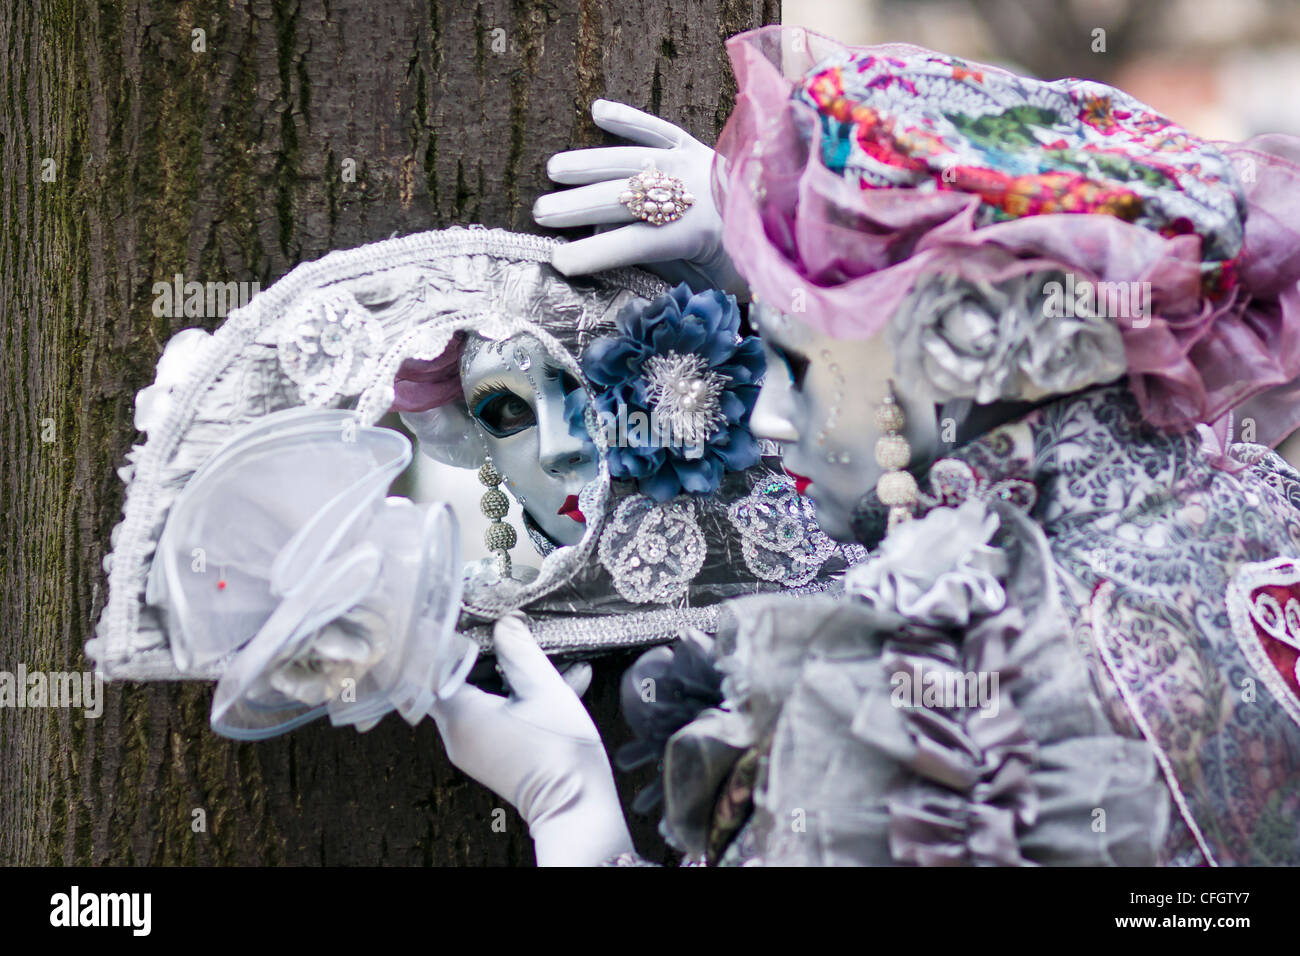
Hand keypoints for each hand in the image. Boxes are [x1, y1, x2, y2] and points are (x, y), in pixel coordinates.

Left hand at [428, 613, 632, 865]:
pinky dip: (508, 701)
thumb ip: (520, 651)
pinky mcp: (488, 758)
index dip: (446, 642)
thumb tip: (506, 623)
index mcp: (461, 715)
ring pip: (474, 700)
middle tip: (501, 636)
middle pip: (454, 682)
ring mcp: (470, 749)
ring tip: (534, 661)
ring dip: (500, 679)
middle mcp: (456, 735)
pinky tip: (545, 688)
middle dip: (480, 658)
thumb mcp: (544, 689)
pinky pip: (488, 718)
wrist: (575, 807)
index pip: (433, 669)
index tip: (458, 622)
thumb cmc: (559, 752)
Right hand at [533, 99, 746, 296]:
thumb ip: (660, 271)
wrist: (782, 230)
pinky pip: (659, 130)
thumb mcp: (702, 283)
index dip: (595, 253)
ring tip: (553, 171)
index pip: (635, 243)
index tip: (559, 261)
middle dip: (580, 205)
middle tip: (542, 214)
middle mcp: (692, 191)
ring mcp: (693, 163)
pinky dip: (629, 119)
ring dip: (590, 164)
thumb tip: (609, 268)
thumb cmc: (740, 266)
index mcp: (697, 233)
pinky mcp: (696, 146)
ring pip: (634, 160)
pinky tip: (598, 111)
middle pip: (626, 197)